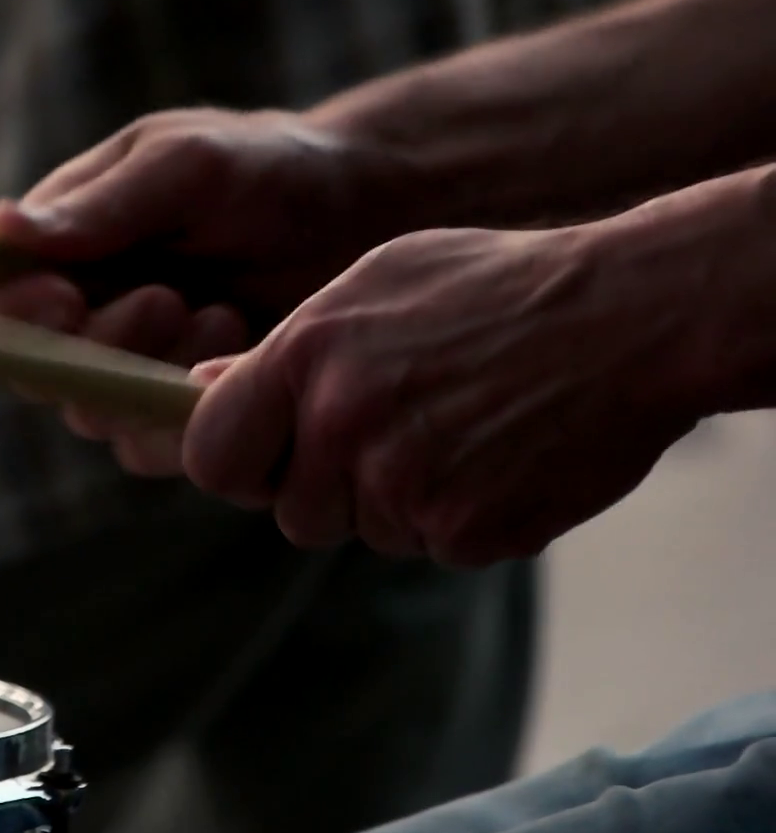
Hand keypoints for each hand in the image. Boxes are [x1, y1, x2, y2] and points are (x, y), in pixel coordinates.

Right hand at [0, 108, 418, 470]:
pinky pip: (154, 446)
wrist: (374, 214)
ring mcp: (128, 368)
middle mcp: (77, 314)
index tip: (61, 294)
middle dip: (93, 345)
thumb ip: (99, 206)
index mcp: (55, 246)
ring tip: (220, 316)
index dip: (1, 313)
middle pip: (29, 370)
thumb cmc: (269, 167)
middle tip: (166, 298)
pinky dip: (191, 409)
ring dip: (148, 374)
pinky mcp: (182, 412)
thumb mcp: (186, 165)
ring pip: (92, 415)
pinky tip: (240, 348)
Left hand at [180, 223, 703, 566]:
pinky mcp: (468, 533)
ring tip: (458, 430)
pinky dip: (461, 520)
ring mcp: (405, 485)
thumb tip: (201, 387)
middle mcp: (343, 425)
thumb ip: (285, 348)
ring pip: (365, 532)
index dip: (236, 462)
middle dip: (327, 490)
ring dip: (398, 503)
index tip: (265, 455)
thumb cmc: (495, 288)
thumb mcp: (374, 284)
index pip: (211, 455)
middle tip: (392, 436)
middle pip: (292, 512)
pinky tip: (500, 457)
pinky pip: (434, 548)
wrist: (630, 317)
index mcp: (306, 357)